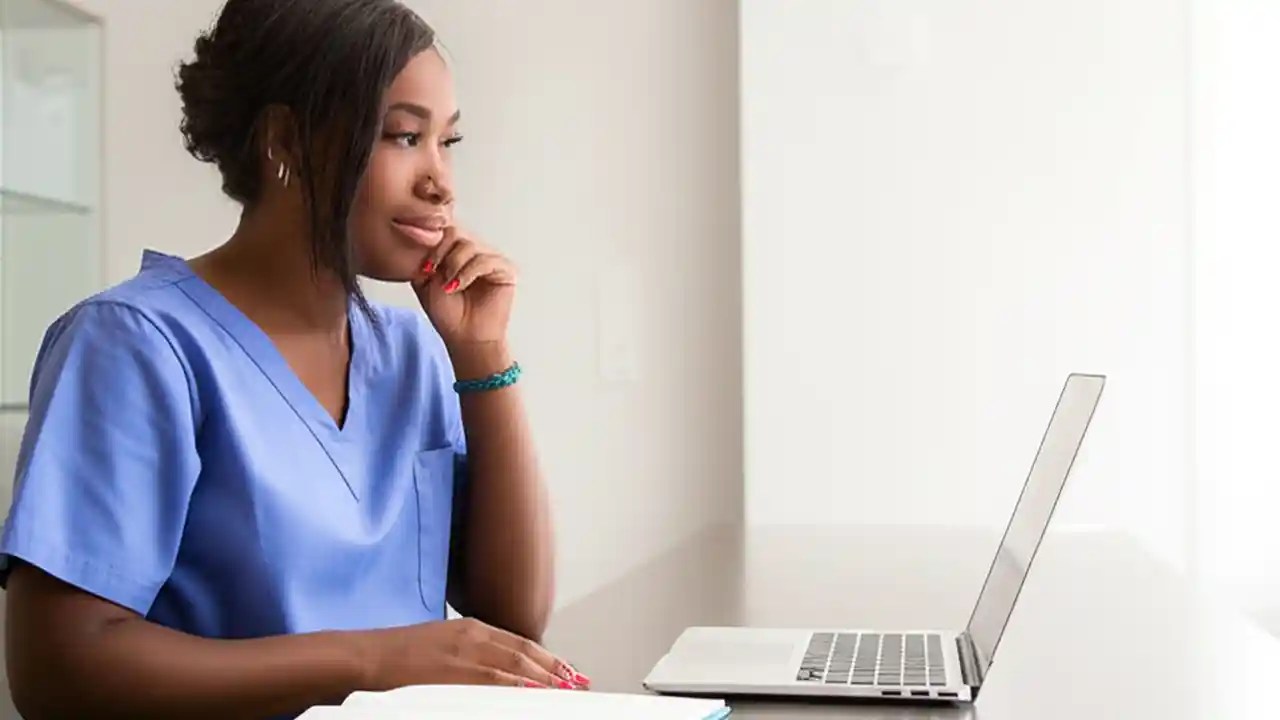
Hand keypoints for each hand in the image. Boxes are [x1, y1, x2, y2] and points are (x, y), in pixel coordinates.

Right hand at [364, 618, 590, 690]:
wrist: (363, 659)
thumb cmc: (394, 656)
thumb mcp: (440, 644)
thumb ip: (469, 653)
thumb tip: (493, 668)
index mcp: (471, 628)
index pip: (521, 643)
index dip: (548, 658)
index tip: (567, 669)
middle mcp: (473, 638)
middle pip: (526, 654)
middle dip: (556, 670)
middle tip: (579, 683)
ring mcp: (465, 656)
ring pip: (517, 669)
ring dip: (546, 681)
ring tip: (568, 692)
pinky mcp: (454, 675)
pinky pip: (496, 684)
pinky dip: (520, 688)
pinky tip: (536, 695)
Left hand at [412, 226, 516, 347]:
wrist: (464, 337)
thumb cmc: (447, 313)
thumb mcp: (424, 280)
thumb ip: (422, 256)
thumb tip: (421, 236)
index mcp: (456, 250)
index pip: (443, 229)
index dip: (431, 244)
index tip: (424, 268)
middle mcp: (475, 250)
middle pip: (456, 232)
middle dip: (440, 253)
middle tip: (433, 273)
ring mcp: (491, 258)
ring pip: (469, 245)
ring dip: (453, 265)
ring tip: (448, 286)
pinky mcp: (505, 270)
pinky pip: (485, 260)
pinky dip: (468, 273)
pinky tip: (459, 286)